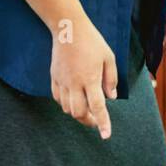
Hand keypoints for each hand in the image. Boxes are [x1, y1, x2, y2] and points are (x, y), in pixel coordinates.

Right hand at [50, 16, 116, 138]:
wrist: (68, 29)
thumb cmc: (92, 42)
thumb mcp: (109, 58)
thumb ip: (111, 79)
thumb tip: (111, 98)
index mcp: (90, 78)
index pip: (97, 107)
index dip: (102, 123)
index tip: (106, 136)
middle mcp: (74, 83)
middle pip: (78, 113)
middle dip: (89, 121)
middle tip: (97, 120)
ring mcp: (62, 81)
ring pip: (67, 108)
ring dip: (77, 113)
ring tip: (87, 109)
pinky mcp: (54, 78)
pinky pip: (58, 98)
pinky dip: (66, 104)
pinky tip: (74, 100)